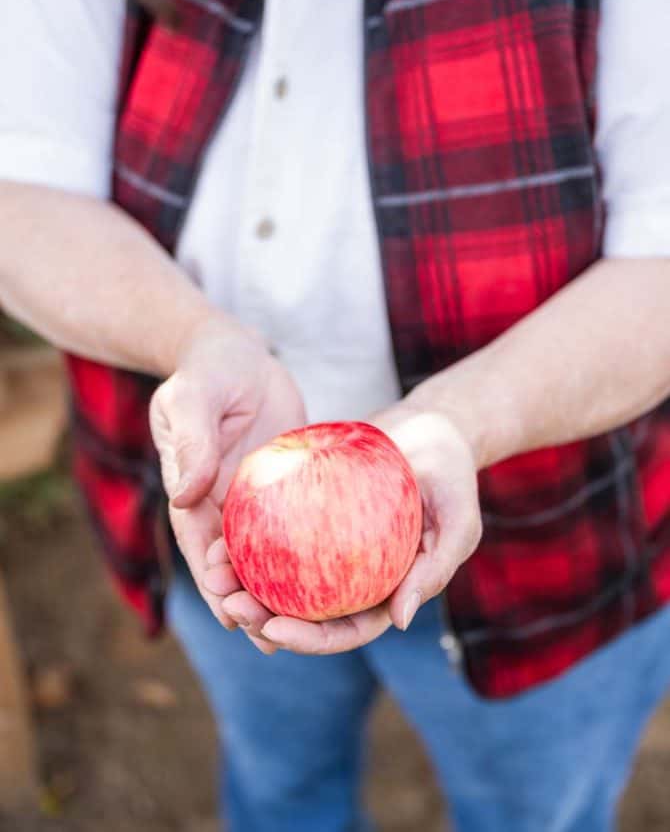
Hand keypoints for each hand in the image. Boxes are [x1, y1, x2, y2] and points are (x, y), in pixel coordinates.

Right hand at [149, 314, 306, 643]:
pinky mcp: (286, 484)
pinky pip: (299, 523)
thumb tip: (184, 497)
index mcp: (192, 493)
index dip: (215, 585)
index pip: (200, 550)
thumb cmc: (206, 370)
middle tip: (275, 634)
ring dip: (281, 589)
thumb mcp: (193, 400)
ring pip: (268, 554)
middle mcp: (222, 504)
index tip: (234, 615)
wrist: (235, 349)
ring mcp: (255, 498)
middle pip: (234, 564)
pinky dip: (309, 552)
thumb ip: (191, 444)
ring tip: (309, 626)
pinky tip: (339, 576)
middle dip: (248, 601)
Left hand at [207, 400, 480, 654]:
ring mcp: (327, 544)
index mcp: (383, 592)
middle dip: (261, 616)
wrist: (434, 428)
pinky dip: (250, 534)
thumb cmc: (454, 477)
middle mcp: (350, 575)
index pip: (342, 630)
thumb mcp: (459, 521)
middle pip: (302, 609)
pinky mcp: (310, 509)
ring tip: (213, 569)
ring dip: (244, 578)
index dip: (307, 639)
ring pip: (280, 572)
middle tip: (229, 602)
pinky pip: (276, 526)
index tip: (272, 628)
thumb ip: (434, 569)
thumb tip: (397, 621)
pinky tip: (224, 527)